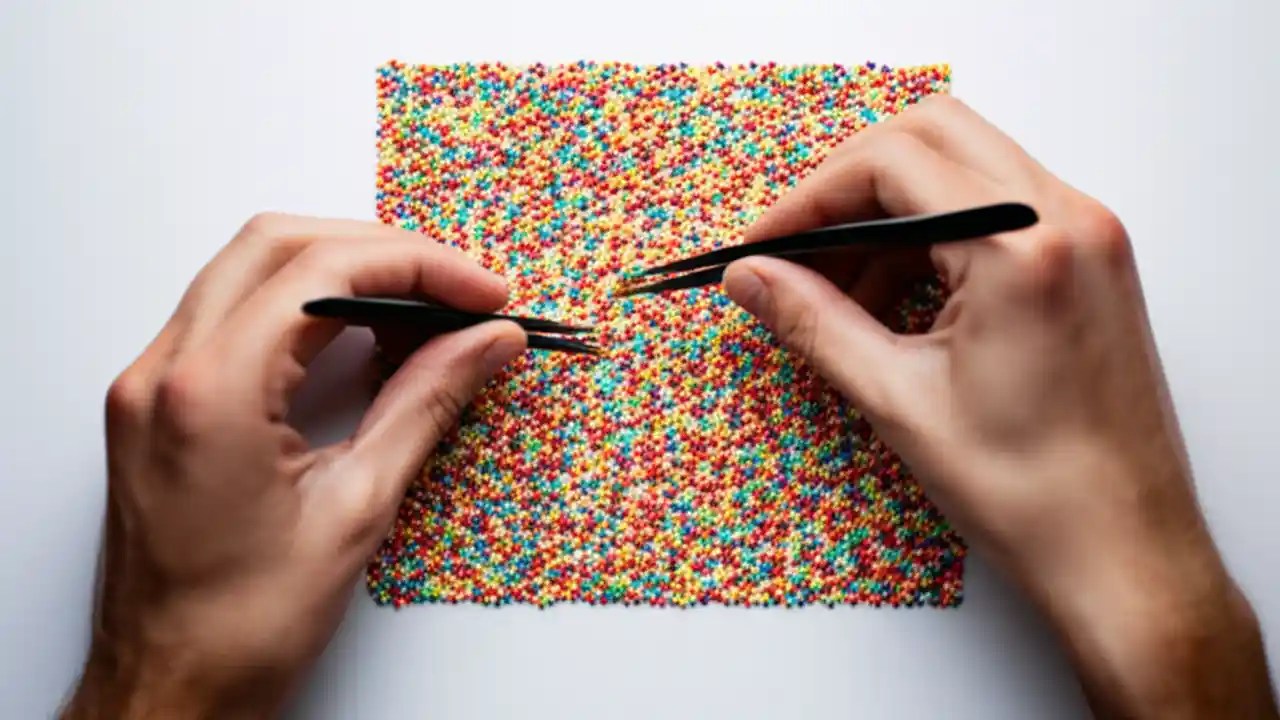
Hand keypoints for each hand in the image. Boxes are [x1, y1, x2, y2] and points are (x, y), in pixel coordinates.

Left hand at [63, 215, 525, 717]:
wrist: (169, 687)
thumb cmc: (246, 624)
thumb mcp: (357, 506)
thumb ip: (425, 401)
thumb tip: (486, 339)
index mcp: (211, 390)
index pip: (325, 270)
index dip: (420, 266)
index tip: (483, 292)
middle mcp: (164, 369)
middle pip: (280, 242)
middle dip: (382, 251)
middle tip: (458, 289)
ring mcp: (150, 381)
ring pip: (251, 268)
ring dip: (341, 271)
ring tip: (420, 311)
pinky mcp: (155, 400)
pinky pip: (230, 313)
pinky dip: (302, 307)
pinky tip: (358, 337)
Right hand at [723, 96, 1276, 717]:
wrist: (1125, 554)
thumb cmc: (1034, 494)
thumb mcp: (899, 401)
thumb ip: (814, 321)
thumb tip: (751, 276)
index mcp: (1024, 246)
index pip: (892, 162)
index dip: (809, 197)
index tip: (764, 243)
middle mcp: (1068, 220)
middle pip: (932, 134)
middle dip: (849, 185)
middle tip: (798, 248)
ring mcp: (1090, 236)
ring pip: (964, 168)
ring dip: (891, 215)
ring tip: (842, 297)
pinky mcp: (1093, 262)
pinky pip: (998, 212)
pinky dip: (936, 238)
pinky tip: (897, 305)